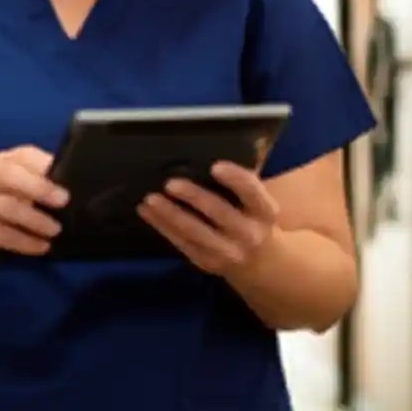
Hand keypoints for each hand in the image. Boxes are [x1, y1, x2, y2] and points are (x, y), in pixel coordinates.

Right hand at [0, 145, 69, 266]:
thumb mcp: (15, 191)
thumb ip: (39, 185)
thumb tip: (75, 192)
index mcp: (3, 162)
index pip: (23, 155)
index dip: (43, 164)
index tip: (67, 177)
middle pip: (8, 175)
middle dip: (37, 186)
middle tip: (63, 201)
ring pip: (4, 206)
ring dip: (33, 219)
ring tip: (55, 230)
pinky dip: (23, 241)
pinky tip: (41, 247)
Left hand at [137, 161, 279, 275]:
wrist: (261, 262)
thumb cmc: (250, 216)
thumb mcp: (256, 201)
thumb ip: (240, 180)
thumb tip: (212, 149)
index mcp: (265, 211)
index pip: (252, 192)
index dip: (235, 179)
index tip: (215, 166)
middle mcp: (250, 233)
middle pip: (220, 213)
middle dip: (194, 197)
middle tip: (170, 183)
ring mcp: (229, 252)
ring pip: (196, 232)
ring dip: (170, 215)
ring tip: (150, 198)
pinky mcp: (207, 263)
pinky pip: (181, 243)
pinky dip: (162, 226)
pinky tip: (147, 211)